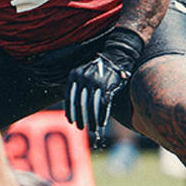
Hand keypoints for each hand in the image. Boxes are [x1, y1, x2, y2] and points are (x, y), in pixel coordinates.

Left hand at [64, 27, 143, 143]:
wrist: (116, 57)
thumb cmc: (99, 69)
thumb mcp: (84, 74)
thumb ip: (78, 87)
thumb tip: (70, 108)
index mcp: (75, 74)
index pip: (69, 96)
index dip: (70, 110)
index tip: (71, 121)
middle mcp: (83, 77)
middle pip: (80, 103)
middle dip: (80, 117)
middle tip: (81, 127)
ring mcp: (96, 81)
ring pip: (91, 106)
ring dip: (91, 120)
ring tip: (92, 128)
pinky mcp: (107, 86)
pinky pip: (103, 105)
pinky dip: (102, 115)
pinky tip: (101, 123)